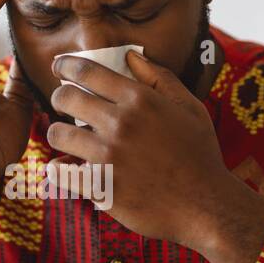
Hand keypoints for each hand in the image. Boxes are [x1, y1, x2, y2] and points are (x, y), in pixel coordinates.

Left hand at [48, 49, 263, 262]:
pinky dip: (58, 170)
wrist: (206, 206)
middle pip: (65, 98)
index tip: (59, 67)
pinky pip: (61, 172)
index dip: (65, 65)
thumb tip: (131, 56)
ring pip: (57, 134)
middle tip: (64, 105)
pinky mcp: (100, 187)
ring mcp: (108, 156)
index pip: (87, 71)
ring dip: (58, 135)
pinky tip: (64, 168)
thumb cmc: (200, 155)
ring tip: (67, 139)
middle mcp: (120, 123)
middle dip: (60, 98)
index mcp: (139, 99)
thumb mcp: (189, 108)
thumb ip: (159, 78)